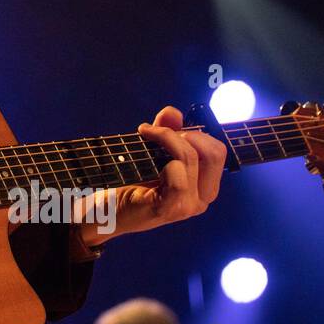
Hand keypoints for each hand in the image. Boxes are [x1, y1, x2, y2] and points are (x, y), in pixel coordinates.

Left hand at [76, 105, 226, 247]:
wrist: (105, 210)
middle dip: (184, 134)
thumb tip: (173, 112)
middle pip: (213, 153)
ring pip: (190, 158)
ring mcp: (188, 206)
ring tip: (145, 137)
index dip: (196, 133)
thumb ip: (166, 131)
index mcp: (204, 186)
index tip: (167, 129)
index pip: (218, 151)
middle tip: (155, 133)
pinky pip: (178, 177)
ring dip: (166, 139)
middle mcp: (202, 199)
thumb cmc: (129, 183)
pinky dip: (163, 158)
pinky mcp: (171, 209)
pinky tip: (144, 159)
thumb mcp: (151, 152)